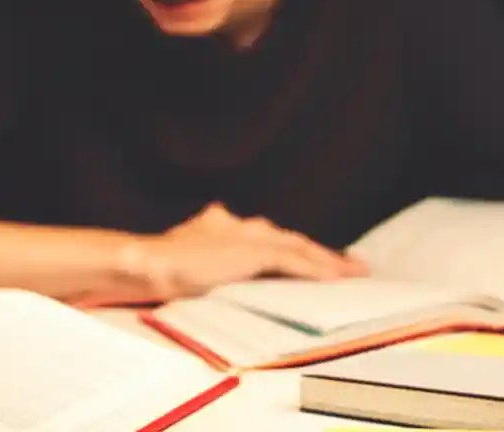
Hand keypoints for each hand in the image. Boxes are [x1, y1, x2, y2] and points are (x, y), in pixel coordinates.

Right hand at [117, 202, 366, 300]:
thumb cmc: (155, 268)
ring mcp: (247, 237)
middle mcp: (237, 225)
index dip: (289, 247)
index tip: (310, 256)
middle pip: (287, 238)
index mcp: (218, 225)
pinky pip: (294, 262)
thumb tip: (204, 276)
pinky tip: (336, 278)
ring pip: (297, 247)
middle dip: (318, 252)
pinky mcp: (254, 252)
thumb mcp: (182, 262)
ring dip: (327, 260)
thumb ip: (201, 264)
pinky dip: (316, 269)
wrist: (148, 263)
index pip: (263, 237)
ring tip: (354, 272)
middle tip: (348, 264)